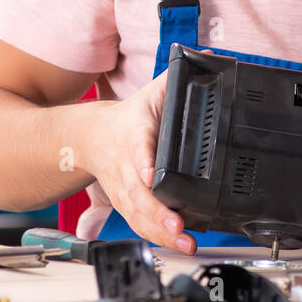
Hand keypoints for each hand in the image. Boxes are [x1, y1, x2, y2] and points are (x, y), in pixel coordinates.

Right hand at [79, 69, 195, 253]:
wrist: (89, 137)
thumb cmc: (129, 116)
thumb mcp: (153, 92)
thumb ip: (181, 75)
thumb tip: (212, 57)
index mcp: (134, 133)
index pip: (138, 148)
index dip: (144, 163)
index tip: (151, 176)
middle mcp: (126, 164)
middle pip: (139, 191)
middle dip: (158, 212)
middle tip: (179, 227)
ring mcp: (123, 186)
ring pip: (137, 212)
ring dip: (158, 231)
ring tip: (182, 242)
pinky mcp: (124, 202)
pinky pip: (138, 222)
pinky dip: (154, 236)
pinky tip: (174, 244)